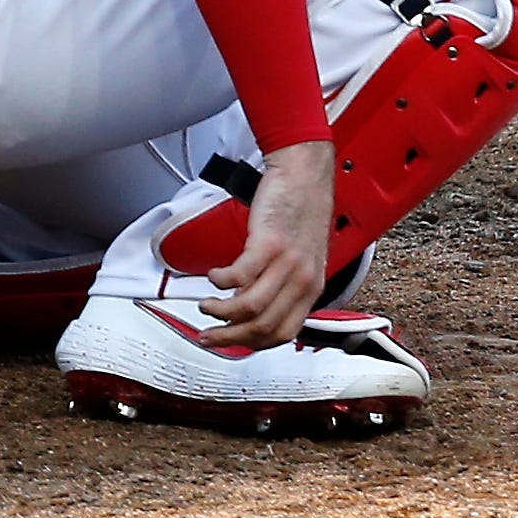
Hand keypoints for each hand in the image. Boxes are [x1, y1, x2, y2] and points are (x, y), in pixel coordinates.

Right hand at [203, 139, 336, 348]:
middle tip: (206, 335)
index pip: (282, 333)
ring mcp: (287, 262)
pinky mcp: (269, 243)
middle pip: (262, 327)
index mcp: (311, 287)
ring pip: (249, 308)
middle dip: (228, 338)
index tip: (230, 343)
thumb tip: (253, 310)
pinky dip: (220, 282)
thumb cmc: (301, 211)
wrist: (305, 174)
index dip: (252, 344)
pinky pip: (238, 276)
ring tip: (206, 305)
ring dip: (219, 313)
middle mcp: (302, 279)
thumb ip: (285, 285)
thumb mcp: (303, 257)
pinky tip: (214, 276)